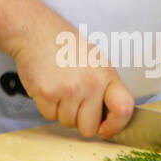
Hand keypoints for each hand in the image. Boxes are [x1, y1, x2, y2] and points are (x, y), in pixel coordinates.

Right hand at [8, 6, 134, 138]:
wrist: (36, 31)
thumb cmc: (65, 45)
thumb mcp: (96, 60)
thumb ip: (105, 87)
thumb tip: (110, 116)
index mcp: (106, 76)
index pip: (123, 109)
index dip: (115, 126)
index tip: (106, 129)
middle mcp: (90, 84)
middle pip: (89, 128)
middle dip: (80, 119)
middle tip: (73, 99)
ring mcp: (68, 90)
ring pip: (67, 123)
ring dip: (61, 111)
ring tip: (59, 87)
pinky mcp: (46, 93)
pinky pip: (49, 116)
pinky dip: (47, 106)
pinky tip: (48, 87)